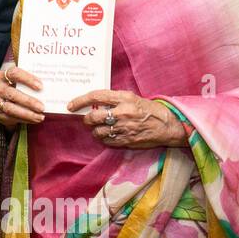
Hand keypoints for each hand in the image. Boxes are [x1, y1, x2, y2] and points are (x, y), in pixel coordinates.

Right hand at [0, 61, 44, 126]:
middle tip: (42, 107)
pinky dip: (24, 119)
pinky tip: (34, 119)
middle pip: (12, 94)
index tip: (40, 86)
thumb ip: (30, 81)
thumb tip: (49, 84)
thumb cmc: (17, 86)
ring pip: (10, 108)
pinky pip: (11, 118)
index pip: (14, 74)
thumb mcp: (20, 80)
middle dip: (28, 101)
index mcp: (3, 75)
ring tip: (40, 116)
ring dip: (27, 114)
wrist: (3, 99)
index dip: (27, 79)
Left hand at [67, 89, 186, 148]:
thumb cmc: (149, 109)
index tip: (71, 105)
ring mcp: (124, 128)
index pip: (96, 97)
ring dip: (95, 130)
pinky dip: (104, 138)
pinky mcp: (127, 141)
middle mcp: (123, 113)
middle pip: (93, 117)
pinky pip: (107, 141)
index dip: (80, 100)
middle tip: (87, 119)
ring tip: (100, 127)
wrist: (167, 125)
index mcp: (124, 98)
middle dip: (86, 119)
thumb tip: (93, 103)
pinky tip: (108, 134)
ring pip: (98, 131)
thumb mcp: (132, 98)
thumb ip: (114, 99)